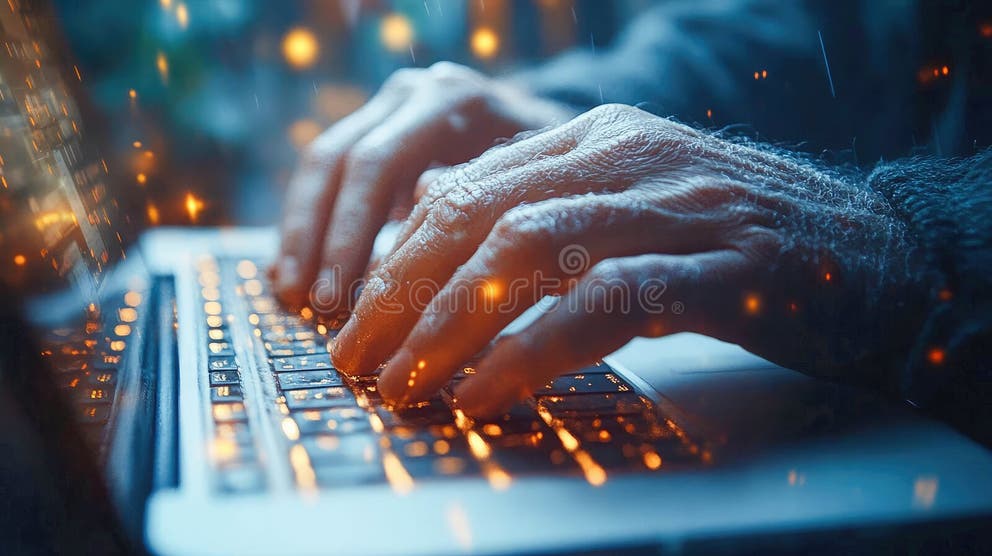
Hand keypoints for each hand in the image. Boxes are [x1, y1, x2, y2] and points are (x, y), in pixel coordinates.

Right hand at [271, 62, 576, 309]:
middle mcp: (415, 96)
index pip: (378, 165)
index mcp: (452, 102)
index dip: (349, 237)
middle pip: (341, 162)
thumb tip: (413, 283)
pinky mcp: (377, 133)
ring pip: (323, 166)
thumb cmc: (558, 179)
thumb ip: (478, 220)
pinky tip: (296, 274)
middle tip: (313, 306)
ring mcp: (392, 109)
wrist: (564, 138)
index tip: (339, 303)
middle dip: (319, 240)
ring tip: (292, 296)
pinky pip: (328, 177)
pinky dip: (310, 227)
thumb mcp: (536, 195)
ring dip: (303, 235)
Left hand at [331, 104, 921, 416]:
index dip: (398, 256)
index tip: (358, 319)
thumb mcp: (632, 209)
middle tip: (360, 358)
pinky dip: (533, 350)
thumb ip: (545, 210)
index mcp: (598, 137)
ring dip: (450, 323)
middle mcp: (626, 156)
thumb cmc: (740, 244)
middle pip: (479, 214)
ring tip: (407, 383)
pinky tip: (488, 391)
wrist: (880, 254)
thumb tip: (437, 233)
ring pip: (527, 251)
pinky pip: (602, 303)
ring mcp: (674, 206)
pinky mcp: (719, 266)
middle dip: (403, 291)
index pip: (468, 187)